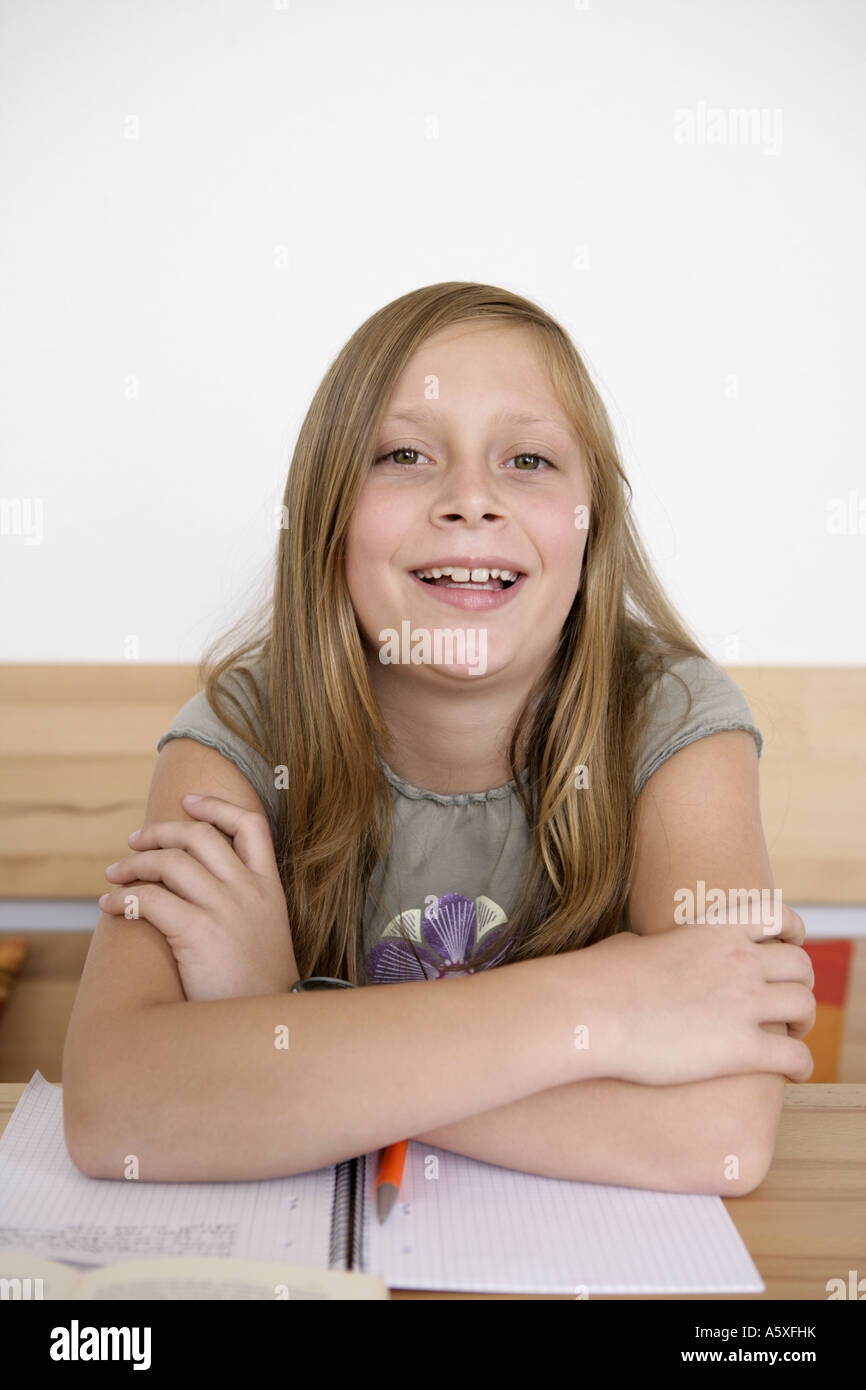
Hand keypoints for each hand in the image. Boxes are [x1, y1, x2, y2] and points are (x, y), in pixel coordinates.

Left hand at [99, 794, 297, 1001]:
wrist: (266, 1024)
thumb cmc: (257, 984)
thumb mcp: (265, 929)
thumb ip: (243, 899)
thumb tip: (195, 879)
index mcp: (269, 886)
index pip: (251, 824)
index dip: (216, 806)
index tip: (187, 802)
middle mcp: (249, 890)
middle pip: (199, 835)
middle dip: (160, 832)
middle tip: (134, 841)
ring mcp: (225, 909)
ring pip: (169, 862)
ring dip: (133, 864)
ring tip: (113, 875)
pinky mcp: (198, 933)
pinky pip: (149, 899)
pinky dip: (123, 898)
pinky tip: (110, 906)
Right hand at [571, 907, 814, 1087]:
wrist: (589, 1013)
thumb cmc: (597, 980)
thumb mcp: (629, 946)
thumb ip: (651, 945)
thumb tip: (639, 950)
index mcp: (714, 930)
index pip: (777, 915)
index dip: (792, 932)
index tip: (790, 946)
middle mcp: (738, 961)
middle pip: (799, 966)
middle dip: (799, 984)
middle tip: (788, 1003)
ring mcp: (743, 1003)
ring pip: (804, 1006)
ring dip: (804, 1022)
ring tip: (792, 1035)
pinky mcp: (741, 1049)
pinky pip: (795, 1055)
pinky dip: (801, 1065)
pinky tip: (792, 1074)